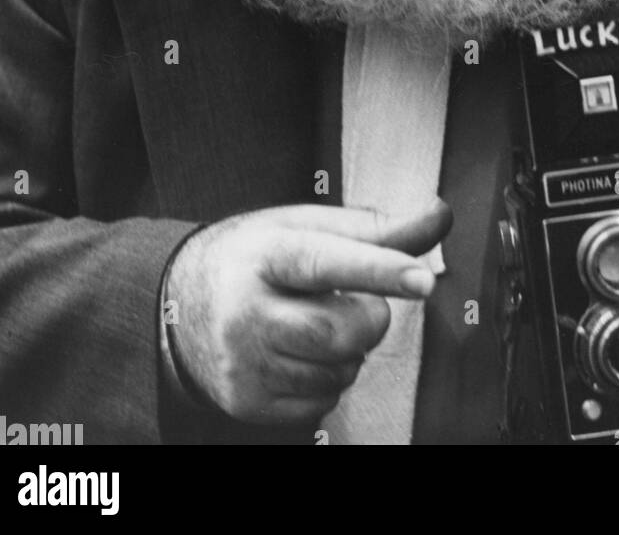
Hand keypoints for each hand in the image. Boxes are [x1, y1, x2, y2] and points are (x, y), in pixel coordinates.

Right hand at [165, 198, 451, 425]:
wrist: (179, 304)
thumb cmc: (257, 257)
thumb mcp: (305, 227)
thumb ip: (376, 227)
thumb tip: (439, 215)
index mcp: (264, 255)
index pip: (327, 261)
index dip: (379, 269)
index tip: (422, 278)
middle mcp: (246, 312)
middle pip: (342, 331)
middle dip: (369, 318)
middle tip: (351, 300)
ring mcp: (243, 363)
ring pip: (340, 370)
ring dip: (350, 351)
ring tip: (316, 323)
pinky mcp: (247, 402)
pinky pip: (323, 401)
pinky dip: (329, 378)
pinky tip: (301, 353)